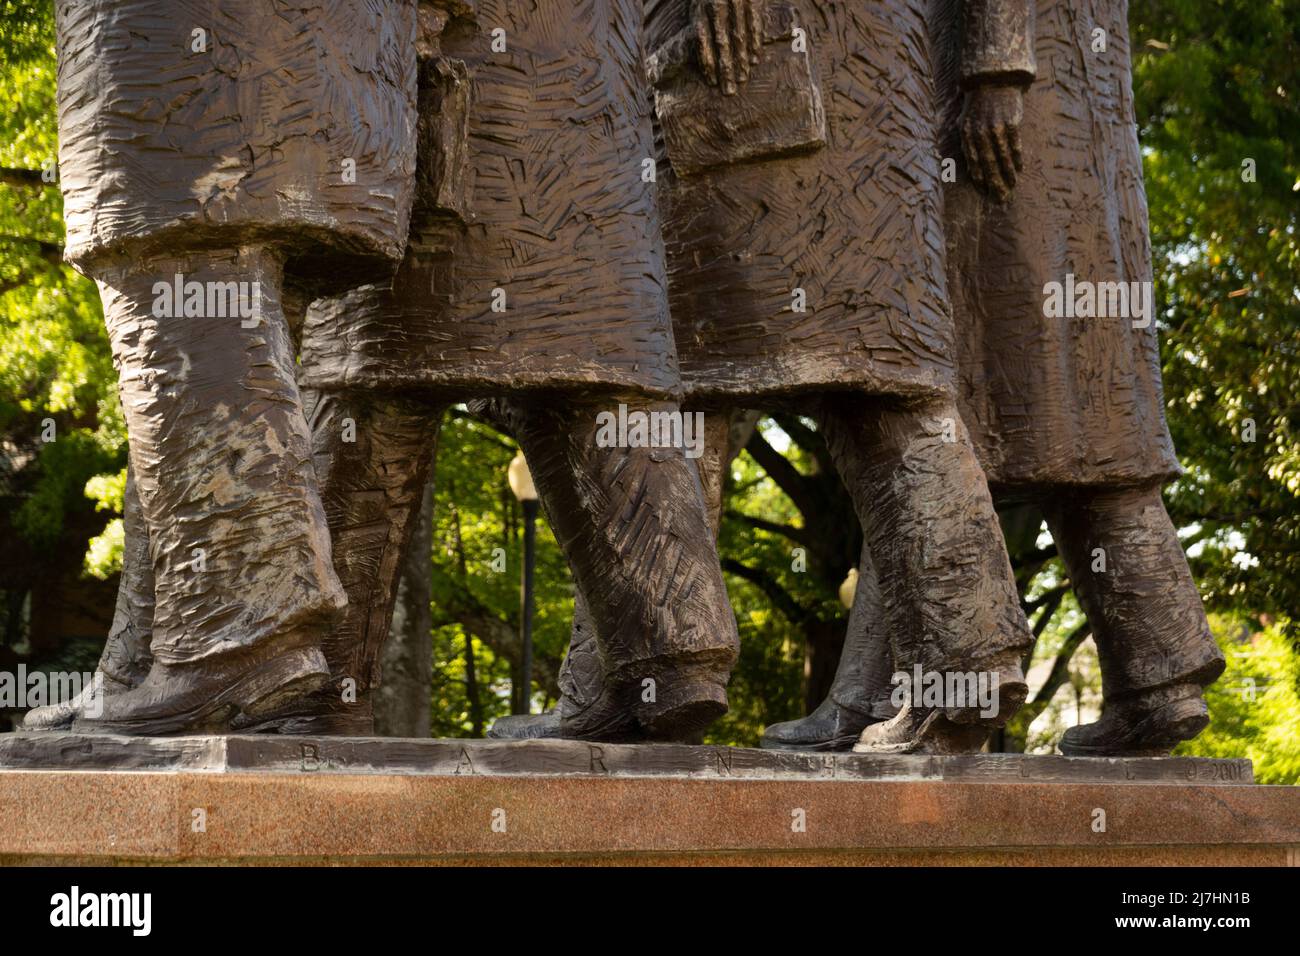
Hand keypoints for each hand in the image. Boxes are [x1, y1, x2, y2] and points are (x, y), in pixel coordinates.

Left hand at [693, 0, 763, 94]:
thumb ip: (699, 24)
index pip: (702, 40)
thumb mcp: (698, 4)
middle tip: (729, 91)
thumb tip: (700, 54)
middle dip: (725, 69)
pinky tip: (755, 60)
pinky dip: (755, 44)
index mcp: (700, 8)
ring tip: (742, 79)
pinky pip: (754, 24)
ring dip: (741, 61)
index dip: (707, 62)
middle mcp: (716, 5)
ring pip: (739, 36)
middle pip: (722, 43)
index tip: (711, 82)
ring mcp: (736, 2)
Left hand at [960, 84, 1023, 201]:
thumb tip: (973, 167)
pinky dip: (1017, 158)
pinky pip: (1014, 145)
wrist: (992, 80)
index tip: (985, 192)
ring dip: (1008, 174)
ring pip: (1003, 157)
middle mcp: (980, 133)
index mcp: (967, 135)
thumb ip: (968, 143)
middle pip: (988, 164)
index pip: (973, 163)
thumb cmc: (977, 105)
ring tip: (1012, 186)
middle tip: (1000, 197)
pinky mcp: (1011, 122)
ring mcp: (996, 127)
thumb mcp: (965, 122)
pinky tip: (1019, 169)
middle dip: (994, 182)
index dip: (980, 179)